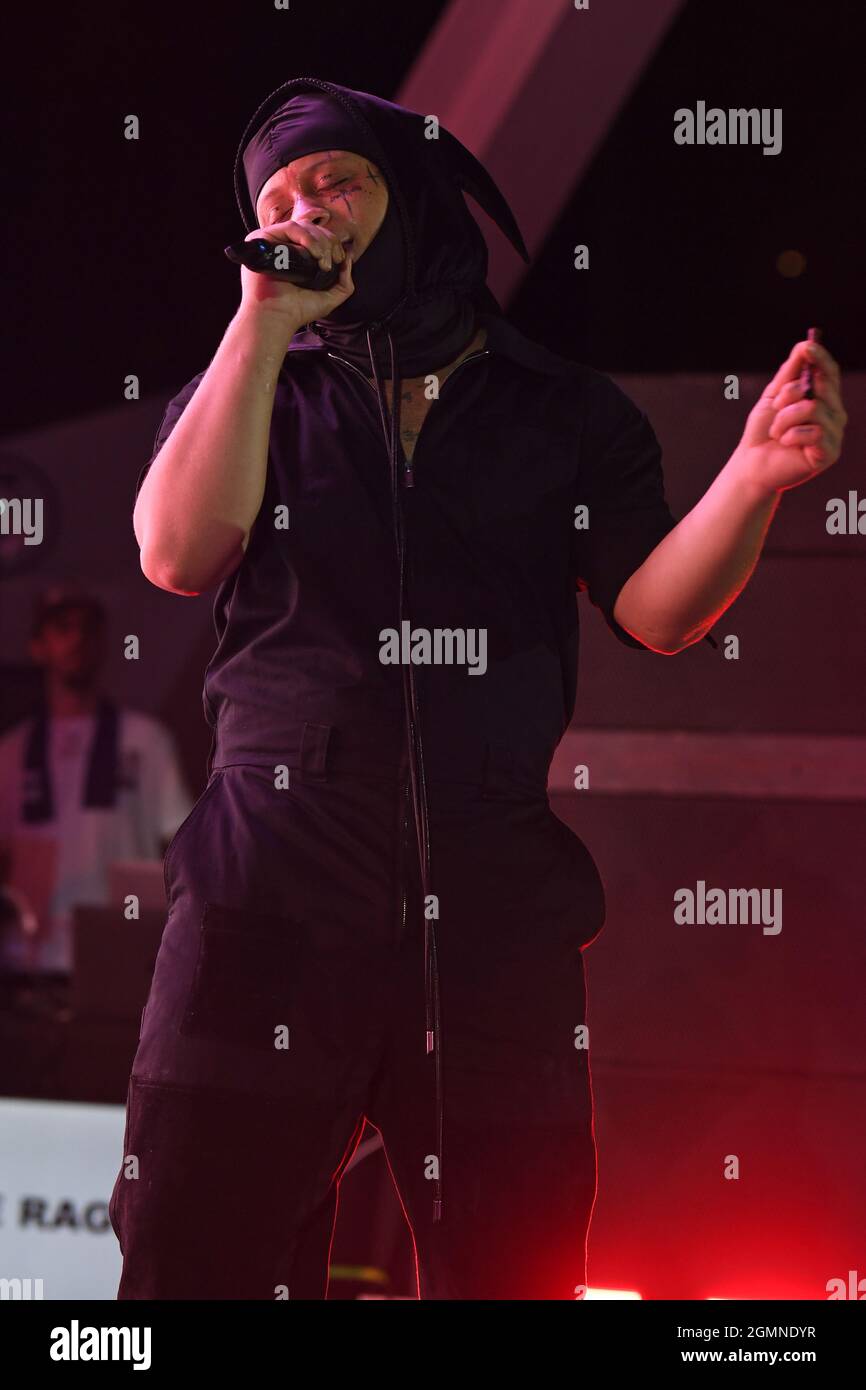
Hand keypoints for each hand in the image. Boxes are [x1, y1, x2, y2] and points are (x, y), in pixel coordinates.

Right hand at [239, 217, 354, 328]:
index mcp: (299, 255)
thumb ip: (344, 282)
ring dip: (320, 241)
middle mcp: (286, 246)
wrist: (278, 317)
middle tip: (330, 263)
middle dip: (329, 242)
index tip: (339, 260)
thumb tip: (349, 257)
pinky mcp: (265, 239)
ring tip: (323, 262)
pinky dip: (307, 238)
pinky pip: (290, 228)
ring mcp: (275, 241)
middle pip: (313, 229)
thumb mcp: (330, 298)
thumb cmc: (299, 310)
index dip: (333, 244)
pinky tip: (315, 254)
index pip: (319, 237)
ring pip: (304, 227)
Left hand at [735, 337, 846, 492]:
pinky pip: (813, 432)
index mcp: (823, 399)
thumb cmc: (763, 431)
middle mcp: (834, 415)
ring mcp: (834, 434)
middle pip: (822, 387)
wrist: (751, 464)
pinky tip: (785, 444)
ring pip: (813, 408)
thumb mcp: (773, 396)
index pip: (830, 373)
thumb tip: (805, 344)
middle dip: (790, 393)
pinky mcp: (829, 453)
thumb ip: (789, 373)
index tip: (808, 346)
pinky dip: (790, 435)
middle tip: (776, 407)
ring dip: (784, 419)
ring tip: (776, 432)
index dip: (821, 358)